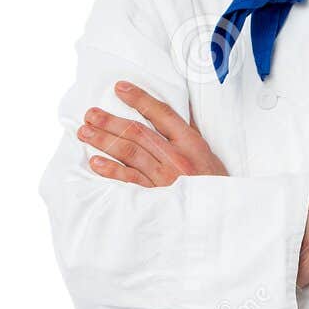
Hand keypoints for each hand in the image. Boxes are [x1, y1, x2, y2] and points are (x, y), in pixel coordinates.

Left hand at [78, 81, 227, 185]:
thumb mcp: (210, 158)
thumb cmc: (216, 189)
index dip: (139, 98)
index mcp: (191, 144)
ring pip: (129, 152)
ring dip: (104, 140)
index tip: (120, 88)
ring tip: (85, 132)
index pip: (162, 113)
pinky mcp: (157, 199)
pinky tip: (96, 163)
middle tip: (91, 113)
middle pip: (138, 132)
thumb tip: (179, 112)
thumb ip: (190, 136)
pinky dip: (111, 171)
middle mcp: (177, 158)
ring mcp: (166, 178)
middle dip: (110, 120)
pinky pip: (130, 181)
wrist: (223, 219)